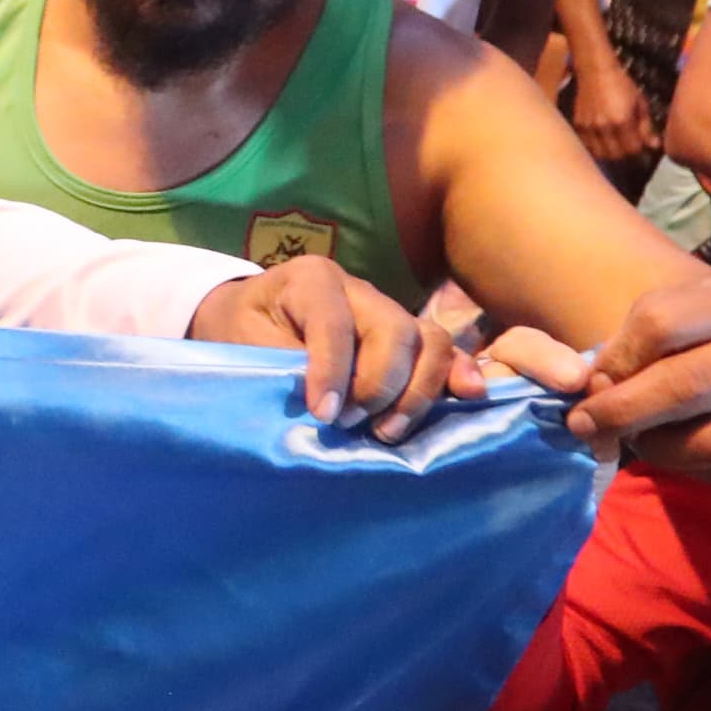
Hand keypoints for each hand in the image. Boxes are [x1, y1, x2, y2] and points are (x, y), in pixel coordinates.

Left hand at [188, 255, 457, 439]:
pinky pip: (443, 351)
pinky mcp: (406, 336)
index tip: (323, 415)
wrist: (248, 316)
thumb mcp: (244, 343)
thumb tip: (325, 405)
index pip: (334, 322)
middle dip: (378, 384)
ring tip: (386, 431)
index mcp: (311, 279)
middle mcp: (358, 289)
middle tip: (349, 423)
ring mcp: (388, 310)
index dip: (332, 371)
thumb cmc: (242, 331)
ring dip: (415, 391)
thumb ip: (283, 366)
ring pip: (427, 341)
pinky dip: (456, 373)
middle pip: (393, 329)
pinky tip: (468, 395)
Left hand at [561, 275, 710, 485]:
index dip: (615, 360)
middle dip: (621, 413)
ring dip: (658, 450)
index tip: (591, 383)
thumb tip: (594, 387)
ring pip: (710, 443)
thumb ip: (639, 340)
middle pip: (685, 386)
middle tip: (586, 427)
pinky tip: (683, 456)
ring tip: (640, 441)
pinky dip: (696, 471)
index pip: (660, 323)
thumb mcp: (692, 314)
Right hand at [565, 44, 656, 163]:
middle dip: (626, 154)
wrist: (595, 70)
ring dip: (610, 154)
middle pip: (616, 155)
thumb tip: (655, 146)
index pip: (632, 149)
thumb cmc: (621, 84)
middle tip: (630, 146)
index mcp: (622, 120)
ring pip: (600, 154)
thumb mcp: (639, 102)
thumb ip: (646, 126)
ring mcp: (588, 127)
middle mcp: (603, 127)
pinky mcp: (578, 125)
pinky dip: (596, 148)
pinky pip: (588, 146)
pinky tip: (603, 142)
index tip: (642, 146)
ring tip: (617, 146)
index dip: (640, 151)